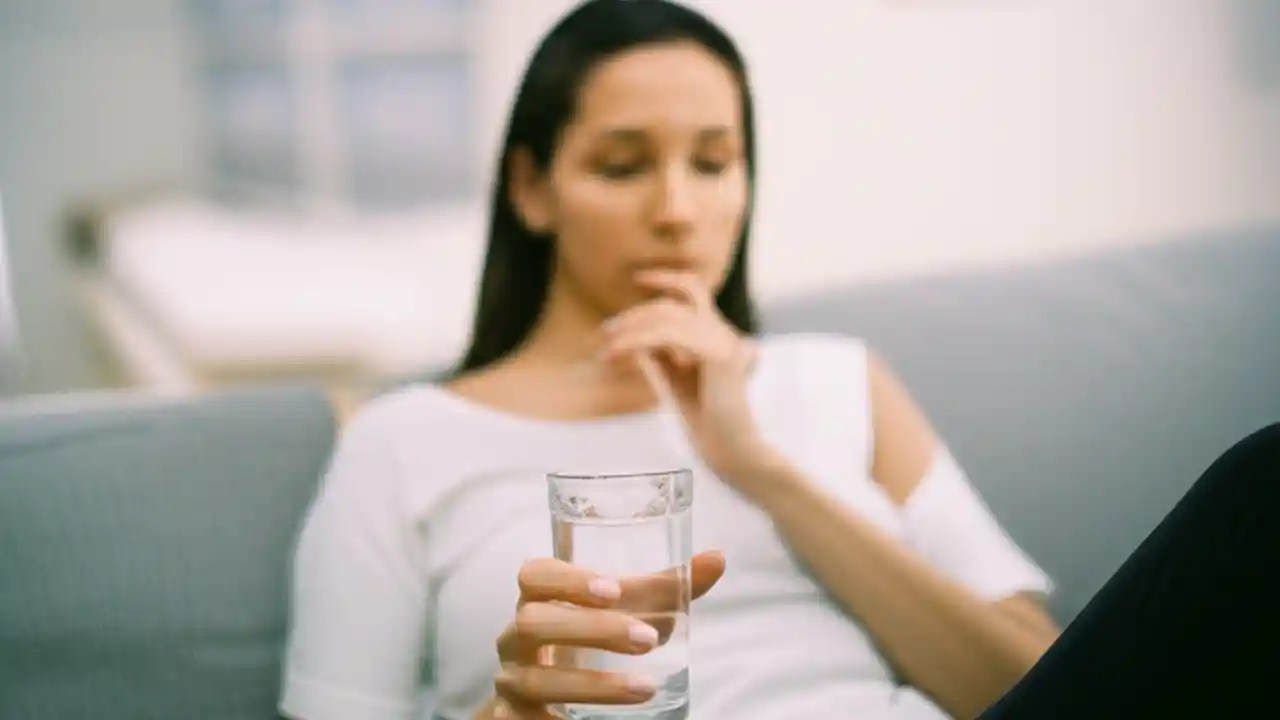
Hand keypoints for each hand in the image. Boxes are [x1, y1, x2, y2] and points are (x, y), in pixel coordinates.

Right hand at [480, 551, 725, 718]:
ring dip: (594, 685)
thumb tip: (715, 559)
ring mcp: (512, 680)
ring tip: (645, 687)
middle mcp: (516, 637)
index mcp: (537, 598)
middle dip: (593, 629)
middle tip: (648, 639)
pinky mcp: (515, 719)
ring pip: (537, 680)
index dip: (568, 579)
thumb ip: (663, 589)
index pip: (534, 574)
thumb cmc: (588, 638)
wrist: (542, 698)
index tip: (614, 589)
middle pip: (534, 622)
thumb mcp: (622, 613)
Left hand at [600, 269, 782, 479]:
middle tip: (606, 332)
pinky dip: (639, 341)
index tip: (638, 279)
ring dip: (631, 330)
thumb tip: (633, 333)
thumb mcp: (675, 377)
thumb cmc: (706, 420)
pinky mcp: (719, 356)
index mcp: (717, 334)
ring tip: (608, 348)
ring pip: (668, 318)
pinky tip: (621, 354)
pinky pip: (670, 336)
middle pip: (672, 305)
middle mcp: (724, 333)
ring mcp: (724, 342)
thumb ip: (660, 352)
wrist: (730, 449)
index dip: (666, 279)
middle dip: (635, 315)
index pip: (693, 291)